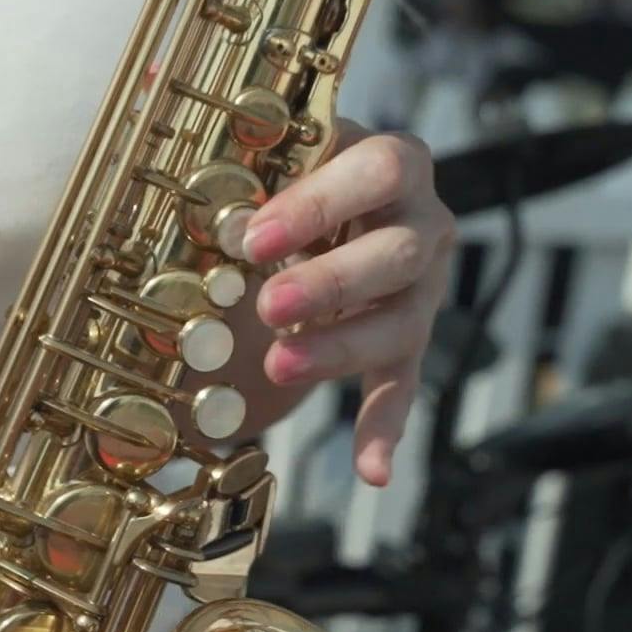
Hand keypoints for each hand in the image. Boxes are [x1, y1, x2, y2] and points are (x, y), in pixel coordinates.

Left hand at [244, 122, 454, 486]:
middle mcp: (421, 221)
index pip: (376, 170)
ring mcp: (421, 285)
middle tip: (268, 306)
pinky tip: (371, 469)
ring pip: (402, 322)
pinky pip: (403, 383)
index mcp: (392, 162)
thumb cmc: (289, 185)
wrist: (311, 221)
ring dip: (341, 349)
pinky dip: (384, 427)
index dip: (319, 203)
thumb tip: (209, 189)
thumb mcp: (274, 169)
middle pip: (398, 252)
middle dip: (331, 282)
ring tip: (280, 366)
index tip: (254, 238)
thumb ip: (251, 174)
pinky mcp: (408, 338)